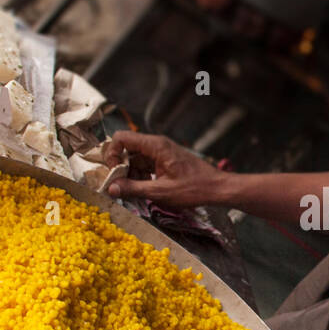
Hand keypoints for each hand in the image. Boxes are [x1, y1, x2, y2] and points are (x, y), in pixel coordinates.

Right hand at [101, 131, 227, 208]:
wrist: (217, 188)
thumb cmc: (194, 188)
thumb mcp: (161, 192)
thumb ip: (134, 189)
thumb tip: (111, 188)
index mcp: (155, 145)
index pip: (121, 138)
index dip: (112, 154)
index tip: (114, 173)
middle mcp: (156, 145)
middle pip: (126, 149)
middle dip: (120, 167)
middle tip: (121, 185)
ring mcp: (161, 152)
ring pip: (134, 158)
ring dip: (130, 174)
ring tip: (135, 190)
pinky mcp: (164, 161)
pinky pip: (145, 164)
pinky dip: (140, 176)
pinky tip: (144, 190)